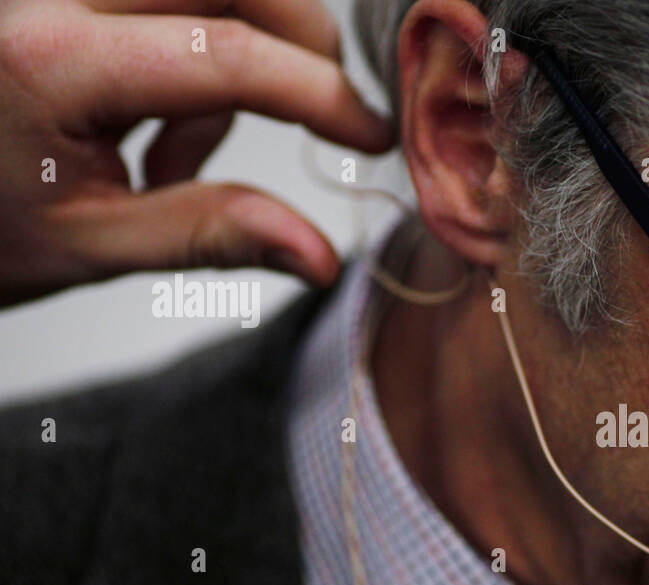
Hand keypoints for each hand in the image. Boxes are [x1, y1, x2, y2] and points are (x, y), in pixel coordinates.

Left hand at [0, 0, 393, 306]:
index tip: (371, 136)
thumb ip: (209, 236)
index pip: (228, 56)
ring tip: (188, 151)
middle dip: (296, 38)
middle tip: (311, 115)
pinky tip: (159, 120)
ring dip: (245, 42)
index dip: (320, 96)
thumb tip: (319, 255)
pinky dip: (200, 39)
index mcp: (50, 60)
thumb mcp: (86, 245)